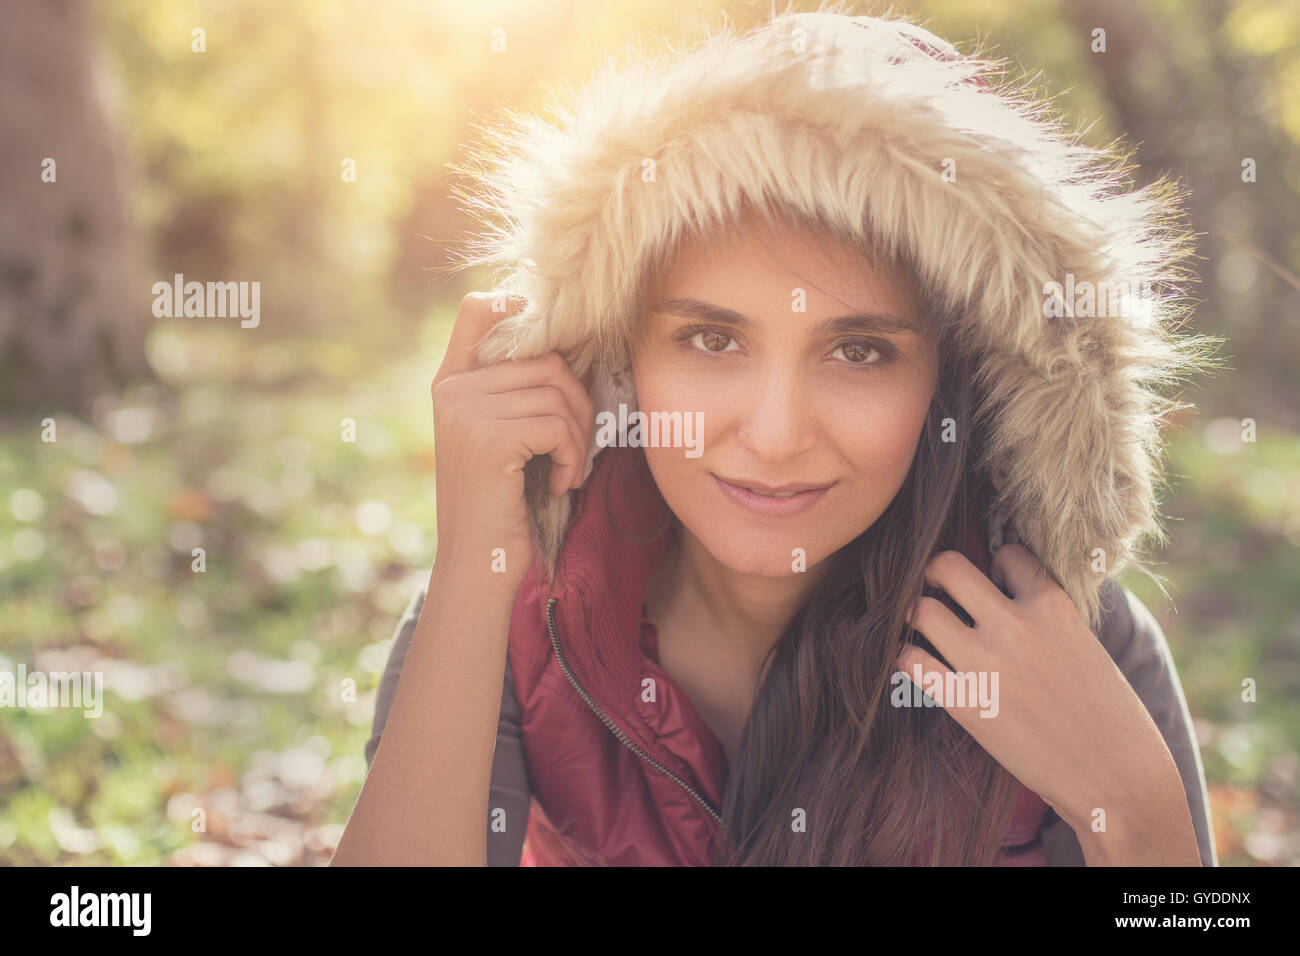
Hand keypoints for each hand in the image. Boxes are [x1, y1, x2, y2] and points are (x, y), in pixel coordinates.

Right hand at [429, 292, 594, 587]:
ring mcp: (466, 410)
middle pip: (545, 357)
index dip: (526, 316)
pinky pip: (558, 425)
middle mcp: (452, 388)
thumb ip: (519, 387)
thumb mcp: (503, 433)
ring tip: (568, 468)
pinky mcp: (489, 439)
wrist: (478, 563)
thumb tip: (578, 344)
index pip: (480, 307)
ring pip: (557, 391)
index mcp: (451, 380)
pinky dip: (573, 457)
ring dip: (579, 435)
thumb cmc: (503, 501)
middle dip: (578, 401)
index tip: (559, 361)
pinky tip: (560, 484)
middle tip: (577, 446)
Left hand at [898, 545, 1195, 858]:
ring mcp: (986, 662)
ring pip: (921, 610)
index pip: (1005, 554)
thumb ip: (1045, 616)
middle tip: (936, 593)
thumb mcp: (1084, 645)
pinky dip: (906, 659)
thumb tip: (1004, 594)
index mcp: (1053, 605)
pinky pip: (910, 661)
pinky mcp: (965, 703)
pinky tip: (920, 667)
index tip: (993, 589)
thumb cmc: (1109, 715)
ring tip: (924, 631)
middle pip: (947, 566)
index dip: (994, 569)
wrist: (1117, 779)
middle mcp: (1016, 624)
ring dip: (915, 617)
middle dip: (934, 574)